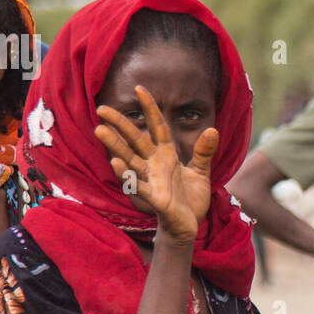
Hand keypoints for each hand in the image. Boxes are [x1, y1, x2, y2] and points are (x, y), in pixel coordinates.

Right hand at [95, 86, 218, 241]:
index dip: (150, 108)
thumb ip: (204, 151)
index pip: (157, 127)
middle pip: (136, 140)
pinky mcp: (154, 198)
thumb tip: (213, 129)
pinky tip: (116, 163)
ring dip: (115, 147)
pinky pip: (138, 185)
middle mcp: (155, 164)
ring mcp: (152, 180)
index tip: (140, 88)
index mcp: (166, 155)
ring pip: (130, 160)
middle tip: (102, 109)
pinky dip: (127, 175)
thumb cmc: (190, 198)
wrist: (189, 226)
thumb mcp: (201, 171)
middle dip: (120, 125)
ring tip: (100, 130)